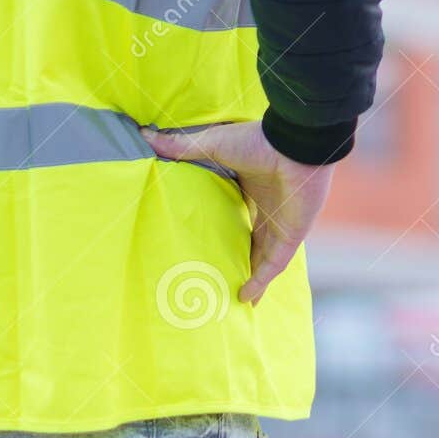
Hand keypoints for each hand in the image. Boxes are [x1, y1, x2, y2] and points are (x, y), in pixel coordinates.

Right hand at [142, 122, 333, 304]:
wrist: (293, 144)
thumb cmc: (257, 141)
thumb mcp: (212, 145)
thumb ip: (181, 148)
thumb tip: (145, 137)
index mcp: (251, 189)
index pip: (236, 215)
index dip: (223, 230)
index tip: (205, 242)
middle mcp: (267, 210)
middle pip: (250, 242)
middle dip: (238, 260)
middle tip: (217, 277)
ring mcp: (281, 224)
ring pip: (263, 259)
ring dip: (250, 278)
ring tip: (231, 301)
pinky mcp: (291, 236)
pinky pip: (274, 265)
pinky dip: (261, 280)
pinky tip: (247, 297)